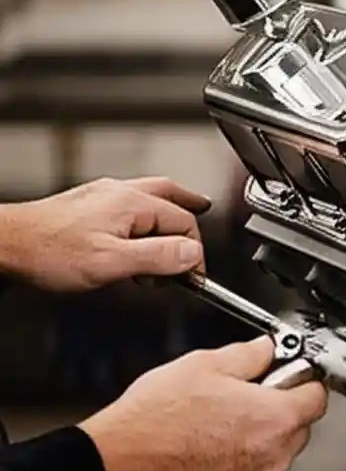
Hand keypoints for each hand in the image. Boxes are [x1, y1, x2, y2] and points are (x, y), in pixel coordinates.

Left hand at [0, 177, 211, 291]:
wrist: (5, 245)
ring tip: (187, 218)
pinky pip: (130, 202)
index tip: (191, 277)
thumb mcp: (111, 262)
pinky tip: (141, 227)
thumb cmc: (47, 252)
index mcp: (132, 204)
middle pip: (173, 196)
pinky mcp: (87, 204)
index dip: (193, 253)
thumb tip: (193, 255)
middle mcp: (120, 193)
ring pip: (152, 194)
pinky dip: (146, 215)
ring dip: (172, 211)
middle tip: (201, 236)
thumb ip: (158, 257)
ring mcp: (103, 195)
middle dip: (192, 215)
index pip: (184, 223)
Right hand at [79, 337, 328, 470]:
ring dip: (257, 442)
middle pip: (298, 427)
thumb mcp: (205, 365)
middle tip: (243, 400)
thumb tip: (267, 349)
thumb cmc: (156, 419)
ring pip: (274, 457)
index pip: (318, 395)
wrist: (117, 466)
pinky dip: (237, 468)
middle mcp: (274, 457)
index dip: (302, 381)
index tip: (289, 376)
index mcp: (276, 418)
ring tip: (215, 428)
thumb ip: (249, 354)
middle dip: (278, 411)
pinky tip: (206, 453)